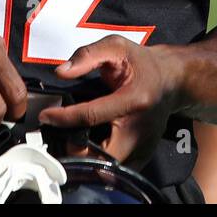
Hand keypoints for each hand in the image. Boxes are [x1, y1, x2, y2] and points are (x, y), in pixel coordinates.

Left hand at [37, 36, 184, 167]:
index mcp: (134, 100)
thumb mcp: (116, 46)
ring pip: (109, 168)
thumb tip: (62, 72)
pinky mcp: (144, 155)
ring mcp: (145, 146)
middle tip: (63, 135)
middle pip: (102, 155)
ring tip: (73, 139)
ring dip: (87, 158)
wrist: (171, 79)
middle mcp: (140, 128)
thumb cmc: (142, 63)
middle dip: (77, 149)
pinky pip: (117, 169)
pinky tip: (91, 146)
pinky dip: (101, 162)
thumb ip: (87, 55)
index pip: (91, 116)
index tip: (46, 116)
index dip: (63, 118)